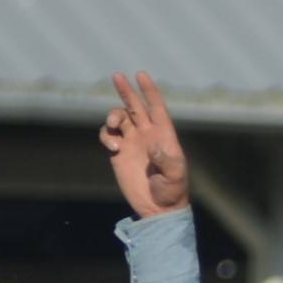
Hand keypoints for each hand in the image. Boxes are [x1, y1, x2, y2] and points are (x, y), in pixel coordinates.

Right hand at [97, 72, 189, 219]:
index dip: (149, 90)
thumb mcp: (175, 176)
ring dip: (113, 117)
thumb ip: (166, 159)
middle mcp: (147, 134)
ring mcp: (132, 142)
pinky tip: (113, 149)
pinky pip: (108, 136)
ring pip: (119, 118)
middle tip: (117, 75)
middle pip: (135, 105)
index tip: (141, 74)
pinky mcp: (119, 153)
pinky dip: (106, 137)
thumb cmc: (172, 191)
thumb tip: (153, 144)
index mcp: (163, 134)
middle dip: (126, 90)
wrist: (158, 208)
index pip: (155, 106)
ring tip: (113, 126)